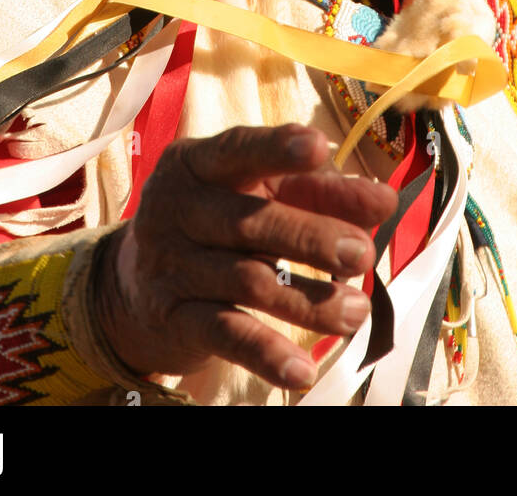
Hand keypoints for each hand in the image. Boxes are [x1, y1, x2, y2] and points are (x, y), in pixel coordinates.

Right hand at [95, 122, 396, 390]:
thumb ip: (320, 191)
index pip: (238, 149)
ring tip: (356, 312)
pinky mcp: (174, 317)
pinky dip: (266, 353)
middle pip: (248, 221)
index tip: (320, 146)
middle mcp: (177, 207)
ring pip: (246, 281)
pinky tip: (303, 370)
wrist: (134, 282)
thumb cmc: (221, 217)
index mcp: (198, 162)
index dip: (277, 148)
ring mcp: (171, 264)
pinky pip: (225, 334)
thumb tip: (382, 201)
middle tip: (362, 253)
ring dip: (307, 301)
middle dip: (310, 237)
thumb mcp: (261, 191)